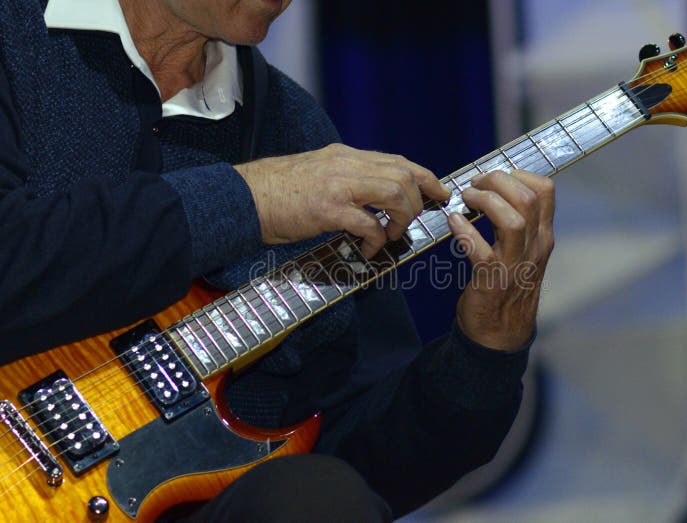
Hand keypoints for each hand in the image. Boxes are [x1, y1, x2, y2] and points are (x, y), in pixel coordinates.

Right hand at [235, 143, 449, 257]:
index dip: (426, 177)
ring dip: (401, 218)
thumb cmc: (277, 191)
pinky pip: (368, 223)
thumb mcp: (318, 173)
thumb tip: (372, 199)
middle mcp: (346, 164)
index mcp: (345, 155)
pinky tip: (370, 249)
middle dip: (417, 202)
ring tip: (391, 235)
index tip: (439, 192)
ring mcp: (338, 185)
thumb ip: (346, 179)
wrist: (244, 197)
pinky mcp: (327, 208)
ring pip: (394, 192)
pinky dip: (377, 239)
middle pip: (404, 175)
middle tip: (411, 223)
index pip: (398, 160)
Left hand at [448, 170, 554, 350]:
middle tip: (475, 184)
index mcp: (543, 236)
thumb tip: (495, 189)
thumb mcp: (522, 251)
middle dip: (498, 181)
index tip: (496, 176)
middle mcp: (535, 247)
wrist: (500, 332)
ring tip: (466, 199)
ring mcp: (516, 264)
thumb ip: (517, 223)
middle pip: (528, 199)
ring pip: (513, 221)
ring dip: (485, 202)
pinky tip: (453, 222)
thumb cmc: (506, 286)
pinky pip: (481, 250)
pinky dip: (465, 231)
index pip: (546, 191)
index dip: (520, 173)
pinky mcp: (493, 280)